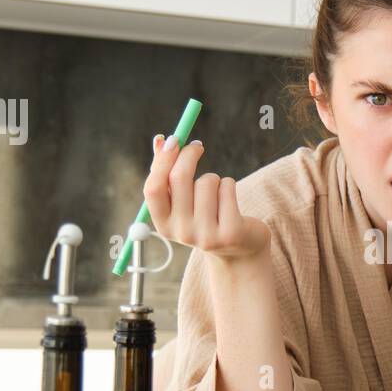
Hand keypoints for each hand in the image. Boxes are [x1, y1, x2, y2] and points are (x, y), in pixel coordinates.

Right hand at [143, 134, 270, 262]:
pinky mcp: (230, 233)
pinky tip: (229, 200)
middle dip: (189, 154)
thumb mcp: (183, 200)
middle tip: (198, 145)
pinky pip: (227, 188)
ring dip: (214, 178)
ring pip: (207, 181)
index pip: (153, 188)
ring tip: (217, 193)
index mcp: (163, 225)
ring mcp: (206, 235)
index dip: (162, 161)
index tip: (174, 140)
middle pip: (179, 179)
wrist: (238, 250)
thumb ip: (167, 172)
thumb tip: (160, 140)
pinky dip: (229, 185)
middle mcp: (182, 233)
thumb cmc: (205, 216)